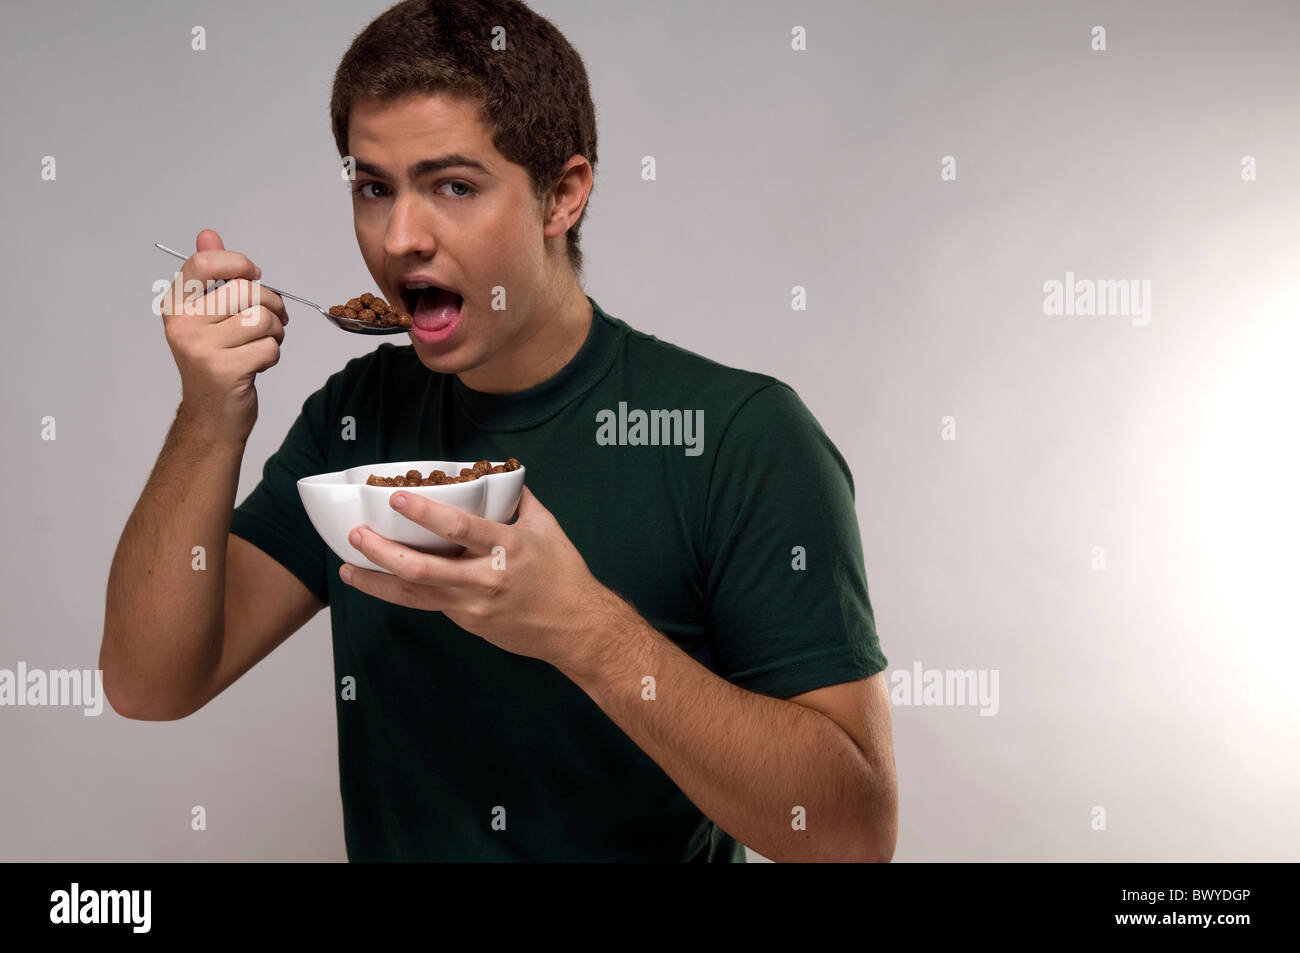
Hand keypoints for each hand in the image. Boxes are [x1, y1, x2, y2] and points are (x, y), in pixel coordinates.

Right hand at [162, 229, 288, 446]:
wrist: (211, 415)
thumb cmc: (216, 360)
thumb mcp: (208, 316)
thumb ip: (210, 275)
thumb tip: (208, 234)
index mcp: (175, 305)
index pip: (203, 263)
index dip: (237, 263)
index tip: (254, 275)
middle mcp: (182, 324)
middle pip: (244, 291)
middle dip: (272, 303)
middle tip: (273, 319)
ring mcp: (200, 348)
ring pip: (261, 318)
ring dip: (276, 331)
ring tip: (266, 341)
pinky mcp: (223, 370)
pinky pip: (268, 347)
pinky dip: (273, 354)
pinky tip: (259, 363)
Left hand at [339, 485, 623, 672]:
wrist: (577, 628)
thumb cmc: (564, 574)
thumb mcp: (547, 527)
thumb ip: (520, 499)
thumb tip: (502, 473)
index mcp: (508, 547)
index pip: (460, 528)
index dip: (425, 513)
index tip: (397, 497)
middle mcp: (486, 577)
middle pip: (423, 567)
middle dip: (383, 551)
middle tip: (357, 534)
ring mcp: (473, 605)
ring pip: (416, 594)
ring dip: (378, 580)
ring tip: (348, 568)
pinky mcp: (468, 622)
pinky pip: (429, 604)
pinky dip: (401, 592)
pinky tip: (379, 582)